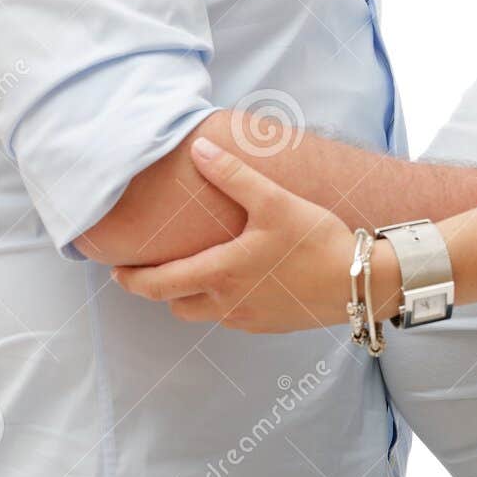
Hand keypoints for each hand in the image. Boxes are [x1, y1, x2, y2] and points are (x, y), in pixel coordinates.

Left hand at [113, 138, 359, 332]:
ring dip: (193, 296)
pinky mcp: (271, 326)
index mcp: (221, 273)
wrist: (360, 282)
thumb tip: (199, 150)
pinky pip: (234, 317)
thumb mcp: (273, 201)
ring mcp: (250, 319)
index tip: (116, 271)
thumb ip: (233, 176)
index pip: (159, 285)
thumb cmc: (315, 241)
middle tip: (152, 271)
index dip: (132, 280)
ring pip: (205, 313)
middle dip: (160, 289)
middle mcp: (229, 303)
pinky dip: (225, 301)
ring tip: (198, 270)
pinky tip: (242, 279)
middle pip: (176, 304)